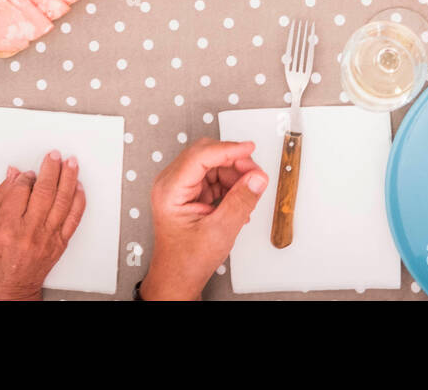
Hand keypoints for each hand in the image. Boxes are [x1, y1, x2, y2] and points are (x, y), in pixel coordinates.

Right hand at [0, 151, 85, 299]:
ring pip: (63, 201)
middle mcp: (28, 230)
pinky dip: (78, 200)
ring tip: (71, 163)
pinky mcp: (59, 244)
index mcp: (6, 226)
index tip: (27, 172)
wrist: (6, 291)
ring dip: (69, 178)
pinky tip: (78, 187)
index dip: (25, 176)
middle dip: (51, 169)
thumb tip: (12, 176)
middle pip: (44, 191)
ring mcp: (47, 237)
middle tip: (54, 156)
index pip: (20, 190)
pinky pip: (73, 218)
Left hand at [140, 138, 267, 299]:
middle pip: (207, 155)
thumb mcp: (219, 231)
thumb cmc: (186, 261)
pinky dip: (231, 185)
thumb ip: (240, 201)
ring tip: (250, 193)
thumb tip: (257, 178)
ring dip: (235, 175)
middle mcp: (172, 183)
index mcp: (170, 189)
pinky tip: (240, 201)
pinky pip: (214, 178)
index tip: (250, 149)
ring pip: (214, 165)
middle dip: (235, 162)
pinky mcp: (191, 193)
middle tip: (255, 175)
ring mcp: (181, 188)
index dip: (228, 150)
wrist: (178, 279)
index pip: (200, 156)